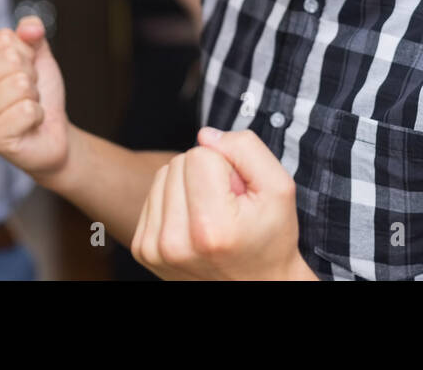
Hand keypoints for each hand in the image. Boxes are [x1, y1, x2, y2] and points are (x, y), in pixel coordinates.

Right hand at [0, 17, 68, 178]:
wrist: (52, 133)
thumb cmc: (39, 94)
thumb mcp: (39, 57)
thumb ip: (33, 34)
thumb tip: (30, 27)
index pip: (4, 38)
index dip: (27, 53)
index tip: (26, 73)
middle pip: (12, 60)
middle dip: (32, 77)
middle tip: (28, 94)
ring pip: (20, 84)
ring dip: (34, 98)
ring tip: (27, 110)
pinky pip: (27, 110)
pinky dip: (38, 116)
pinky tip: (29, 126)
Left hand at [131, 128, 314, 280]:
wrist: (256, 286)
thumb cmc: (270, 237)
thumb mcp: (279, 189)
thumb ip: (246, 149)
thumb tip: (205, 136)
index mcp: (210, 228)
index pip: (200, 155)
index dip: (226, 165)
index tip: (238, 194)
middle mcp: (175, 242)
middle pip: (178, 163)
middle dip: (206, 174)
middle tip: (228, 206)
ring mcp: (155, 249)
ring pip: (163, 175)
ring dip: (189, 186)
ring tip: (212, 215)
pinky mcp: (143, 249)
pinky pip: (153, 195)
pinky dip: (175, 200)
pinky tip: (195, 222)